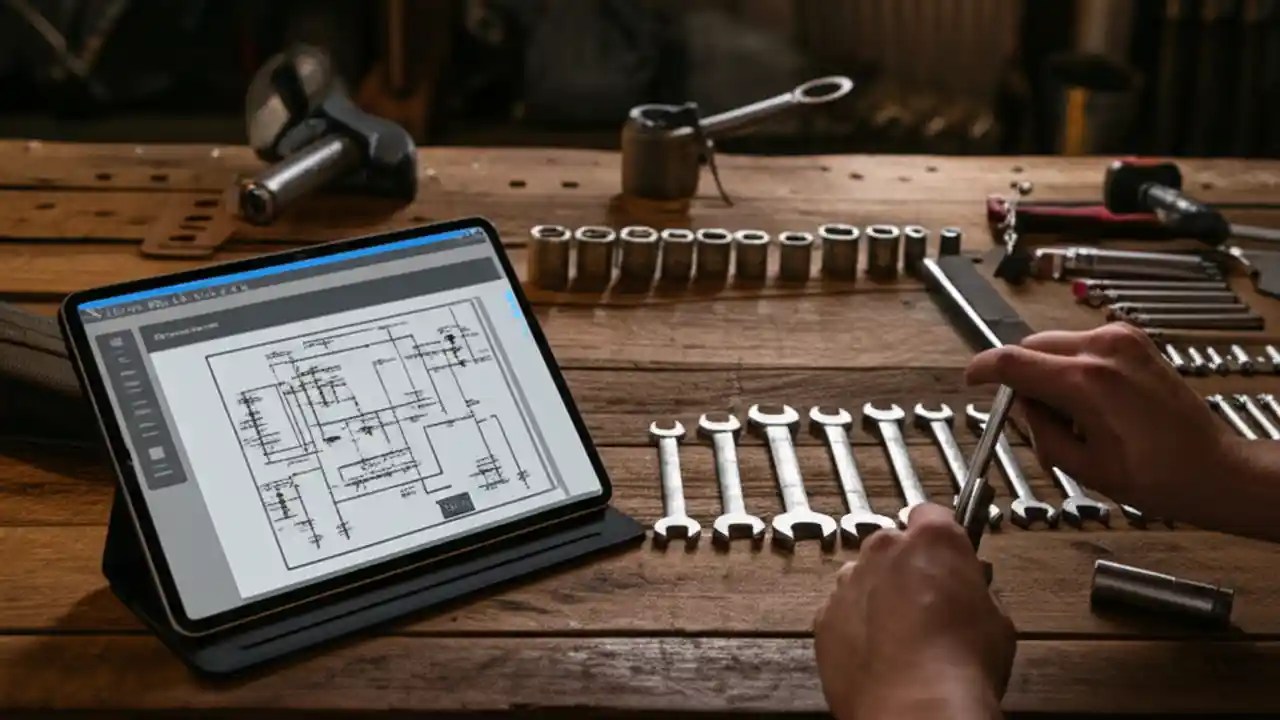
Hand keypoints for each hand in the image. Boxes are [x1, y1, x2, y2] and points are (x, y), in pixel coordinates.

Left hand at [813, 504, 1014, 719]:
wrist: (915, 707)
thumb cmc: (963, 664)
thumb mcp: (996, 619)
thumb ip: (974, 591)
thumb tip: (968, 592)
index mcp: (932, 539)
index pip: (932, 514)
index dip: (942, 537)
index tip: (948, 557)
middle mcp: (883, 550)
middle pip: (893, 545)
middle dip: (908, 567)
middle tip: (928, 604)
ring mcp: (848, 583)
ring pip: (864, 578)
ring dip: (878, 596)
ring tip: (901, 637)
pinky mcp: (824, 617)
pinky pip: (842, 612)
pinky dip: (856, 627)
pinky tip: (877, 656)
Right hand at [964, 323, 1243, 525]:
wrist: (1213, 469)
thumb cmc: (1158, 476)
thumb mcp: (1080, 464)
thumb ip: (1038, 429)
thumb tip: (1021, 406)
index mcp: (1086, 382)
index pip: (1012, 361)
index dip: (983, 369)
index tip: (971, 378)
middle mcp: (1103, 350)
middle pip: (1032, 347)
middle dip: (1021, 377)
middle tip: (1032, 417)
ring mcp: (1122, 340)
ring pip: (1055, 344)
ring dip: (1048, 372)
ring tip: (1071, 415)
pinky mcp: (1134, 341)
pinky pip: (1081, 345)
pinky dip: (1072, 367)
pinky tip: (1089, 402)